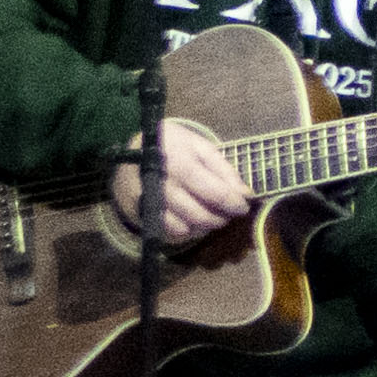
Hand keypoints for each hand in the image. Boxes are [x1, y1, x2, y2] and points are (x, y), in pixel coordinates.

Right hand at [109, 117, 252, 244]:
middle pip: (199, 215)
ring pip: (183, 227)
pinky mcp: (138, 212)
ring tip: (210, 215)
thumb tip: (246, 194)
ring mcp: (147, 201)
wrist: (129, 147)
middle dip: (219, 218)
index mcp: (180, 164)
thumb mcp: (200, 146)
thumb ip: (224, 170)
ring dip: (203, 226)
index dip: (234, 204)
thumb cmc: (172, 145)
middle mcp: (162, 185)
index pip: (214, 193)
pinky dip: (184, 230)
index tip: (243, 206)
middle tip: (226, 213)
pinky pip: (167, 231)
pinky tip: (190, 218)